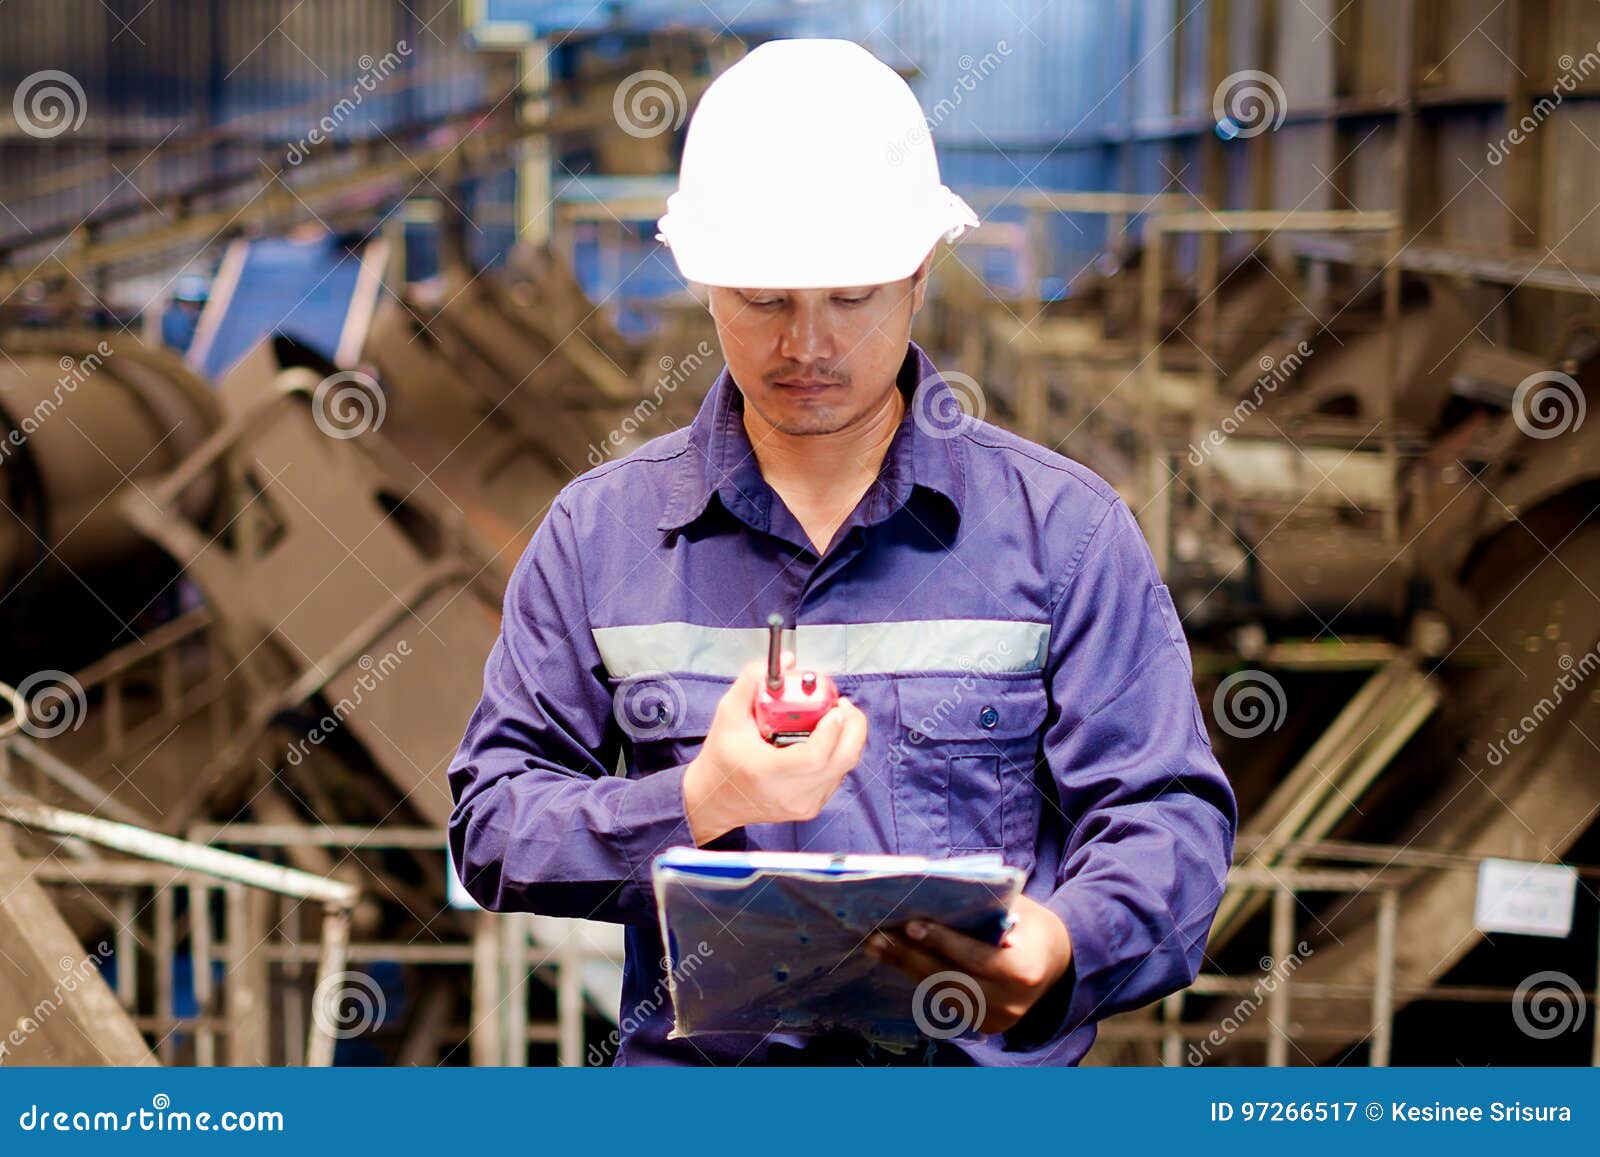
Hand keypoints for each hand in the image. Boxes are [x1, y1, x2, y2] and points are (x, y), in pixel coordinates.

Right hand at [683, 659, 867, 843]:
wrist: (714, 802)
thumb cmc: (720, 759)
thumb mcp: (728, 714)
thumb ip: (752, 682)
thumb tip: (787, 662)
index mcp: (769, 772)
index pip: (814, 757)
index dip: (831, 730)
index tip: (834, 708)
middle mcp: (792, 794)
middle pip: (842, 760)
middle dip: (853, 726)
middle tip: (840, 705)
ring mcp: (805, 804)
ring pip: (844, 766)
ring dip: (845, 738)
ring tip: (830, 718)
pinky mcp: (812, 807)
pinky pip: (837, 775)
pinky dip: (837, 753)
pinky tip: (822, 739)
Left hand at [865, 894, 1072, 1034]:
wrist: (1058, 962)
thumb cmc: (1032, 925)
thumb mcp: (1018, 907)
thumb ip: (983, 906)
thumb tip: (933, 893)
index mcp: (1024, 971)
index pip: (977, 957)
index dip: (943, 942)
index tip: (911, 926)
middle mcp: (1011, 1003)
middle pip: (951, 979)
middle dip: (911, 956)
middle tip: (878, 936)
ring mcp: (998, 1020)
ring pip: (943, 992)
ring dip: (908, 968)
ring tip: (879, 946)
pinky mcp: (986, 1026)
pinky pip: (947, 1000)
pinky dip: (923, 978)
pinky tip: (900, 960)